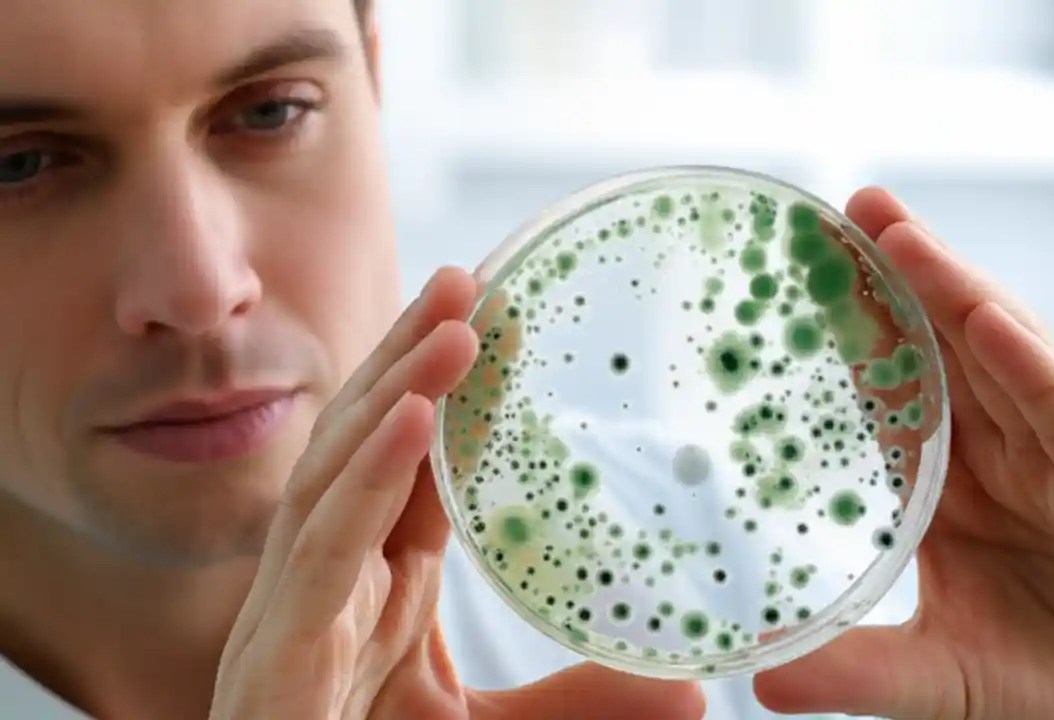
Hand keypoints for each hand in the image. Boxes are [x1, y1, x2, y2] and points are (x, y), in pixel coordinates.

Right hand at [209, 267, 704, 719]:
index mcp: (373, 585)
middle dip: (408, 356)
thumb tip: (694, 692)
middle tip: (466, 278)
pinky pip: (322, 553)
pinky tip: (412, 418)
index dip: (444, 390)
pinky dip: (367, 479)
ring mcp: (294, 612)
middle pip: (364, 442)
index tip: (495, 320)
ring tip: (454, 325)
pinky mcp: (278, 655)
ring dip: (395, 390)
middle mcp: (328, 581)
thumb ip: (579, 705)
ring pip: (338, 475)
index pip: (408, 462)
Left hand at [752, 190, 1053, 718]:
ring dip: (956, 295)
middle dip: (902, 278)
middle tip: (850, 209)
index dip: (854, 336)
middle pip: (949, 352)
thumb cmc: (1052, 695)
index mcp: (956, 492)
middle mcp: (1008, 461)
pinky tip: (988, 324)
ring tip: (901, 236)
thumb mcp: (940, 678)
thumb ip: (859, 669)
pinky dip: (1031, 371)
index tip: (799, 275)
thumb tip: (761, 679)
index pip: (896, 396)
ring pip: (1007, 362)